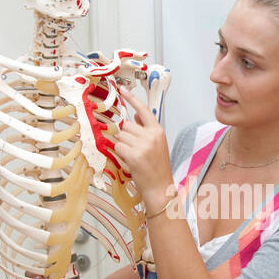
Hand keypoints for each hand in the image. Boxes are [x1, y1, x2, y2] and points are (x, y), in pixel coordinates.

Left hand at [113, 91, 173, 210]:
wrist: (160, 189)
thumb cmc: (158, 169)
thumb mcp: (157, 145)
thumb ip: (146, 129)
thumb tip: (134, 116)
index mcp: (158, 131)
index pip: (143, 110)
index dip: (132, 99)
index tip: (122, 89)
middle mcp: (151, 136)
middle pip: (126, 125)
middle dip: (125, 135)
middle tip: (133, 148)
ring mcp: (143, 145)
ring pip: (120, 136)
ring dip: (121, 145)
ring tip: (132, 156)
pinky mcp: (134, 155)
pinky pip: (117, 147)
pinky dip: (119, 154)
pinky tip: (129, 161)